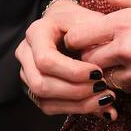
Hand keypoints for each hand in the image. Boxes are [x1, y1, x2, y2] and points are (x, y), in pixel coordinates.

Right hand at [15, 0, 119, 120]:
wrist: (68, 25)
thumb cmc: (81, 22)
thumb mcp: (89, 22)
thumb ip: (97, 42)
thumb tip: (104, 69)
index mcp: (36, 33)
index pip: (45, 59)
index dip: (72, 71)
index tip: (98, 72)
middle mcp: (25, 53)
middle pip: (40, 84)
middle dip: (75, 91)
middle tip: (103, 87)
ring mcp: (27, 73)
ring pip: (44, 100)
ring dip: (77, 104)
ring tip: (105, 98)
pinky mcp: (35, 89)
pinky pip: (50, 107)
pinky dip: (76, 109)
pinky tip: (98, 105)